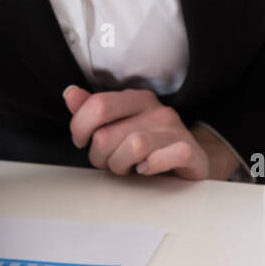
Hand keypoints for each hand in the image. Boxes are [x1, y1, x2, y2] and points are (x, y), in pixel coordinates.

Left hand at [63, 86, 241, 179]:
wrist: (194, 163)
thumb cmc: (152, 148)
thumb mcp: (121, 126)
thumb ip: (94, 111)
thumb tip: (70, 94)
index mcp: (137, 99)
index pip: (98, 105)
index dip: (80, 128)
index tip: (82, 142)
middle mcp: (157, 110)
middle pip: (108, 134)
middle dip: (100, 157)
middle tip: (109, 163)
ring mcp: (175, 131)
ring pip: (133, 146)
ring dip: (121, 165)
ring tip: (127, 169)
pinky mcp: (189, 152)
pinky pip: (162, 158)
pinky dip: (150, 167)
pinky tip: (146, 171)